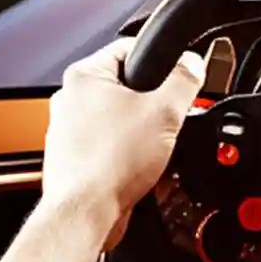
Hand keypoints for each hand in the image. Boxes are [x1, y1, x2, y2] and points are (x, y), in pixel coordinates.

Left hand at [41, 36, 204, 248]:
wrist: (86, 213)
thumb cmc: (110, 163)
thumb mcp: (165, 112)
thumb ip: (184, 80)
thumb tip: (192, 64)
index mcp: (84, 75)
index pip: (128, 48)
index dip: (159, 60)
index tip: (176, 75)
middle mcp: (69, 99)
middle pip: (126, 87)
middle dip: (151, 105)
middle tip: (165, 119)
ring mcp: (68, 130)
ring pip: (119, 119)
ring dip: (140, 132)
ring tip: (151, 147)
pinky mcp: (74, 157)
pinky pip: (109, 145)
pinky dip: (126, 154)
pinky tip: (138, 167)